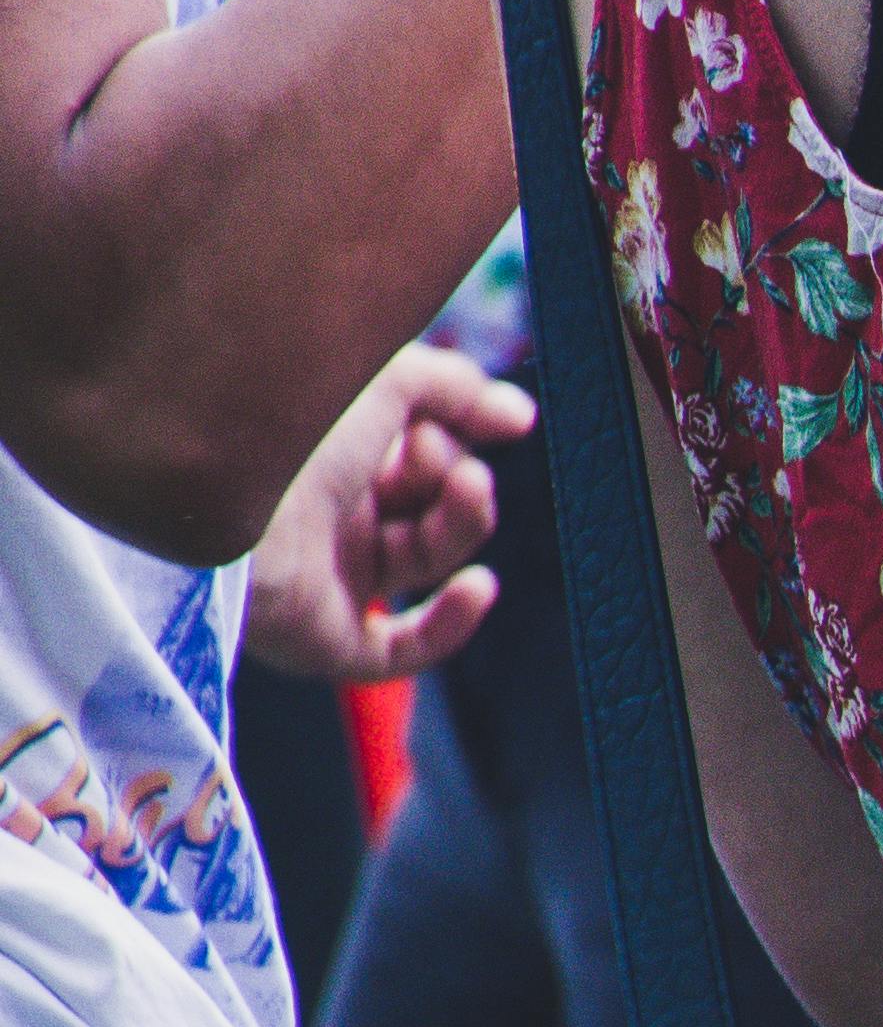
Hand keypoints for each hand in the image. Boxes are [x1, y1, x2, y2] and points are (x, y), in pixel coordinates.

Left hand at [243, 346, 536, 681]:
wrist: (219, 496)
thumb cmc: (287, 426)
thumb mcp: (382, 378)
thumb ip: (454, 387)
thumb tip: (519, 414)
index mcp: (332, 449)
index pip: (419, 449)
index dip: (460, 432)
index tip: (501, 417)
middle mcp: (329, 512)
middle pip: (429, 502)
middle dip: (454, 475)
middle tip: (440, 456)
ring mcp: (330, 576)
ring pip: (427, 560)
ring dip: (463, 523)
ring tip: (467, 489)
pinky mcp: (329, 640)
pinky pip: (404, 648)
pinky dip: (451, 622)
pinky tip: (479, 586)